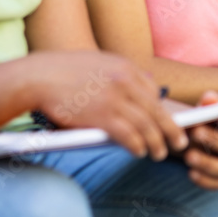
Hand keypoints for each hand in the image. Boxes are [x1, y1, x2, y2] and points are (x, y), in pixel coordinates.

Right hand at [31, 51, 187, 160]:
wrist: (38, 76)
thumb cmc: (62, 72)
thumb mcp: (98, 63)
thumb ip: (121, 73)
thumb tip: (148, 84)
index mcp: (125, 67)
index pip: (153, 91)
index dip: (161, 109)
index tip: (166, 122)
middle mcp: (126, 80)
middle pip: (157, 109)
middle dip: (171, 129)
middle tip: (180, 142)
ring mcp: (116, 98)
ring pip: (147, 125)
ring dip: (157, 142)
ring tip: (160, 153)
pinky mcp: (103, 115)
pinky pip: (130, 135)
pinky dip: (138, 145)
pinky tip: (141, 153)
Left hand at [183, 91, 217, 189]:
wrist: (196, 143)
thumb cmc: (207, 123)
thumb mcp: (208, 110)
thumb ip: (210, 103)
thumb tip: (209, 98)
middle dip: (216, 140)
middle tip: (196, 132)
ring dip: (207, 162)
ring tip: (188, 155)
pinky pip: (216, 184)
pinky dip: (204, 180)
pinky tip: (191, 173)